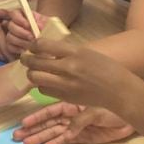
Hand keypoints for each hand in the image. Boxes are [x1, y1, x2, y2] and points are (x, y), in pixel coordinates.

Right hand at [0, 8, 46, 58]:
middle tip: (32, 37)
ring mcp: (11, 34)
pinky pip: (9, 47)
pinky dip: (17, 49)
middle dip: (21, 32)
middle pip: (10, 25)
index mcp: (21, 15)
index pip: (14, 13)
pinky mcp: (11, 45)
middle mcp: (14, 23)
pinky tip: (25, 50)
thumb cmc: (46, 29)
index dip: (19, 19)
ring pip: (9, 37)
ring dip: (20, 41)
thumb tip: (39, 25)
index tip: (29, 25)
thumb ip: (42, 22)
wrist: (48, 41)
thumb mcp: (46, 23)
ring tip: (31, 44)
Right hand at [12, 102, 134, 143]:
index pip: (49, 111)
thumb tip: (69, 129)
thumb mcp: (95, 110)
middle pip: (47, 123)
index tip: (22, 122)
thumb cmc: (113, 106)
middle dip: (32, 129)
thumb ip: (80, 119)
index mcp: (70, 103)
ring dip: (40, 137)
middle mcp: (70, 115)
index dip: (36, 117)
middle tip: (16, 136)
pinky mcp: (83, 137)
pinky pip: (67, 141)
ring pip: (54, 132)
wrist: (130, 114)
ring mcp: (75, 126)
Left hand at [21, 38, 135, 110]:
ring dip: (32, 74)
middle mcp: (68, 67)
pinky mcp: (66, 97)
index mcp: (74, 52)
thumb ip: (66, 51)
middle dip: (26, 60)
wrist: (119, 90)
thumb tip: (45, 49)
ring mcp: (66, 84)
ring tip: (34, 71)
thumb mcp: (86, 52)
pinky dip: (42, 86)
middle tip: (25, 59)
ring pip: (36, 78)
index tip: (31, 46)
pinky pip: (44, 91)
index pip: (43, 45)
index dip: (33, 45)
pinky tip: (47, 83)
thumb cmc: (105, 68)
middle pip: (35, 63)